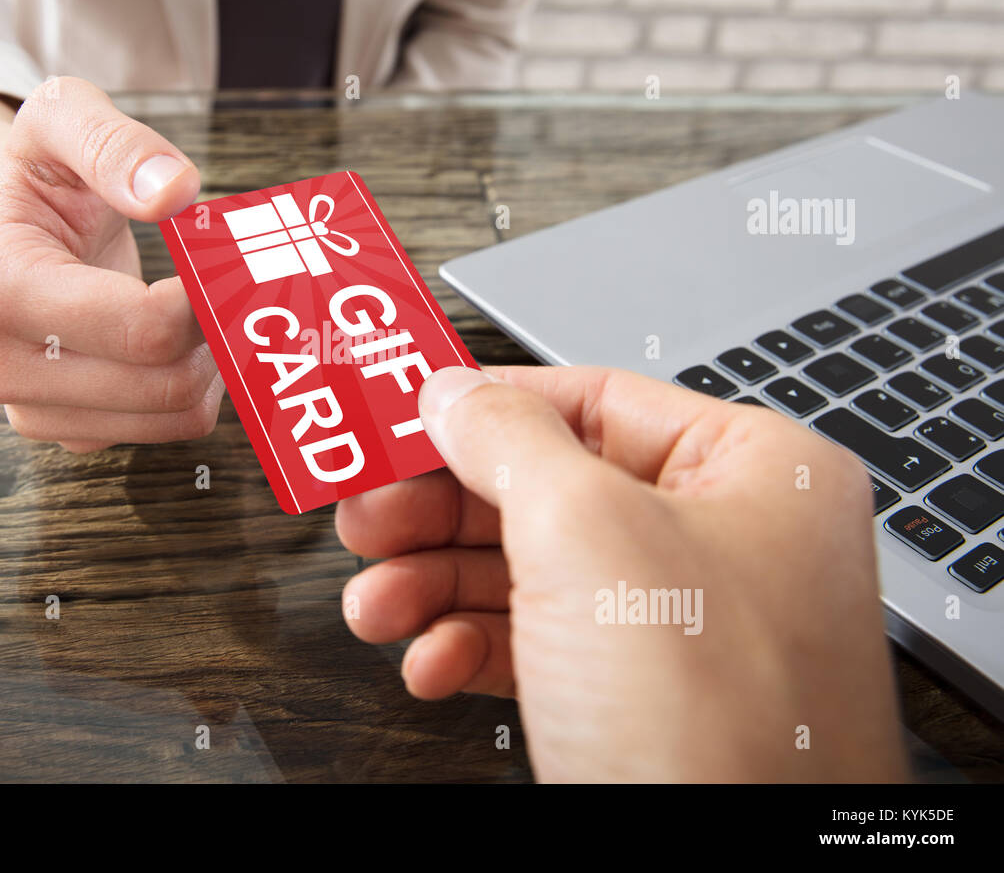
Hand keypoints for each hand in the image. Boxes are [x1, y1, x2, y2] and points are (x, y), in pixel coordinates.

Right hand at [0, 77, 223, 450]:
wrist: (16, 223)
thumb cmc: (44, 170)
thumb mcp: (63, 114)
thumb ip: (114, 142)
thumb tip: (173, 192)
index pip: (143, 328)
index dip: (205, 299)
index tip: (223, 261)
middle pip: (165, 382)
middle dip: (215, 331)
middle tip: (228, 284)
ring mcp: (31, 410)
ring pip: (174, 417)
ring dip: (211, 365)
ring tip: (202, 308)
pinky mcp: (68, 433)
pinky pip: (165, 431)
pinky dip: (192, 388)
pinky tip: (180, 342)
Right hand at [337, 365, 907, 781]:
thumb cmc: (717, 724)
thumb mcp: (588, 537)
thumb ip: (510, 443)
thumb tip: (455, 394)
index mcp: (751, 474)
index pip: (595, 399)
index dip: (491, 405)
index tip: (407, 418)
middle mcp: (719, 543)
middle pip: (544, 490)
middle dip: (439, 511)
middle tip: (368, 516)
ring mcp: (674, 628)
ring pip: (525, 573)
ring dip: (434, 586)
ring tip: (379, 602)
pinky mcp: (634, 700)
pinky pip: (533, 646)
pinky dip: (468, 649)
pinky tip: (431, 664)